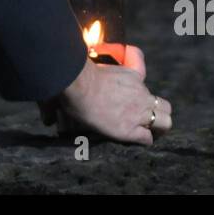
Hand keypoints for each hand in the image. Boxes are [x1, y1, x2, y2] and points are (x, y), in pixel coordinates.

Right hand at [38, 45, 172, 145]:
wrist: (79, 85)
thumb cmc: (78, 76)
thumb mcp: (85, 72)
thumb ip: (77, 88)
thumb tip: (48, 116)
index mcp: (132, 75)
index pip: (146, 83)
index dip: (142, 94)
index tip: (133, 99)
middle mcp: (140, 92)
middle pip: (165, 106)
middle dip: (159, 115)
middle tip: (148, 122)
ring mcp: (138, 111)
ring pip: (165, 123)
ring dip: (158, 129)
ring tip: (147, 134)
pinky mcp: (131, 128)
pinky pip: (147, 139)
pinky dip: (143, 141)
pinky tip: (134, 141)